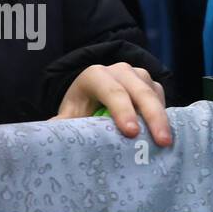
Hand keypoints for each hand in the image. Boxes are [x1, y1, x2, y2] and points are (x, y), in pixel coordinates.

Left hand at [54, 62, 171, 146]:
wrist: (92, 96)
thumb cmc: (79, 108)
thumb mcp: (67, 116)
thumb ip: (60, 126)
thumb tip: (46, 141)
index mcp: (95, 75)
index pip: (112, 91)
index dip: (123, 111)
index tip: (131, 133)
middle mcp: (120, 70)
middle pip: (140, 91)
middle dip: (152, 116)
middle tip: (161, 141)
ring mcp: (138, 74)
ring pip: (154, 93)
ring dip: (162, 117)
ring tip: (166, 141)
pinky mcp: (151, 83)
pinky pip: (161, 97)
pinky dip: (164, 114)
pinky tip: (164, 132)